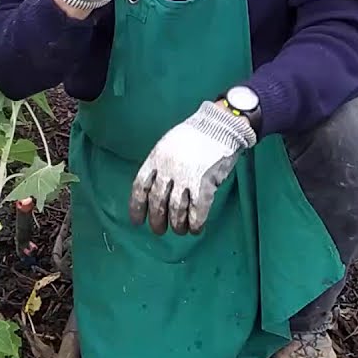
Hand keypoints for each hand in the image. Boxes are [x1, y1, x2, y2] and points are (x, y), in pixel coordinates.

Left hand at [129, 101, 256, 235]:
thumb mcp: (168, 144)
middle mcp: (168, 170)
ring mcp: (186, 177)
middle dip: (157, 220)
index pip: (140, 187)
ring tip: (179, 231)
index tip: (137, 221)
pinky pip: (197, 210)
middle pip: (157, 202)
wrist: (221, 126)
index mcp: (156, 158)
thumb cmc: (195, 134)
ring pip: (176, 210)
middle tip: (159, 230)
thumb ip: (161, 165)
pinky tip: (195, 229)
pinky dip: (195, 223)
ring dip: (177, 224)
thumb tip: (156, 188)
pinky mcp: (204, 184)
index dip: (137, 207)